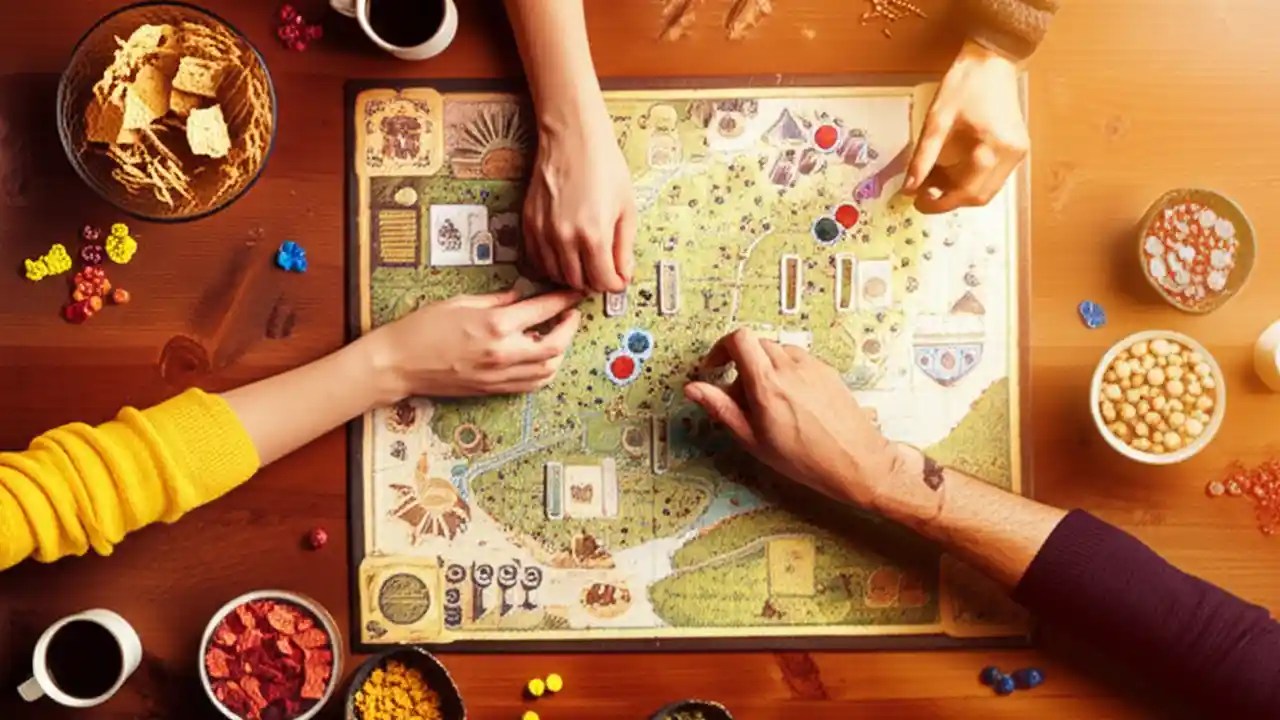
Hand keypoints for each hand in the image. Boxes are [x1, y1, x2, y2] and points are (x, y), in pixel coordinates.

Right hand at [369, 289, 582, 397]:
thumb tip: (520, 296)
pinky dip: (543, 371)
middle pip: (556, 346)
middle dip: (570, 329)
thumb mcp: (460, 302)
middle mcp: (502, 353)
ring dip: (558, 352)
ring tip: (555, 335)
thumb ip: (496, 300)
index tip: (574, 293)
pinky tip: (537, 357)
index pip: (543, 310)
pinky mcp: (492, 389)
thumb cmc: (421, 329)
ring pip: (548, 370)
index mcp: (494, 325)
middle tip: (570, 315)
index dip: (564, 299)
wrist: (398, 363)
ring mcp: (498, 376)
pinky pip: (530, 385)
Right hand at [522, 108, 636, 292]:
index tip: (619, 278)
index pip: (603, 282)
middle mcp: (565, 238)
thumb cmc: (602, 165)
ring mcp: (543, 232)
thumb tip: (623, 274)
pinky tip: (564, 255)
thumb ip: (624, 247)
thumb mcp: (626, 208)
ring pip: (556, 275)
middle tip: (604, 271)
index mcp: (594, 235)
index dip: (615, 284)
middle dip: (595, 282)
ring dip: (572, 275)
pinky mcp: (529, 224)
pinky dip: (551, 264)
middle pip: (579, 283)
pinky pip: (537, 260)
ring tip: (585, 264)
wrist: (572, 138)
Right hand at [683, 329, 900, 507]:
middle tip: (741, 396)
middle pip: (756, 345)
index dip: (720, 348)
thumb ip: (721, 409)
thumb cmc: (805, 458)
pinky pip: (797, 360)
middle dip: (741, 365)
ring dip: (764, 368)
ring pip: (776, 351)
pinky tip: (792, 402)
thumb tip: (694, 389)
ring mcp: (811, 366)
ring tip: (769, 402)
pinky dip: (786, 372)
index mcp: (767, 384)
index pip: (739, 339)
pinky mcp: (826, 370)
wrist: (856, 461)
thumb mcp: (754, 439)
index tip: (715, 367)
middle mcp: (789, 367)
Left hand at [902, 40, 1028, 213]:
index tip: (917, 201)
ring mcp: (1018, 153)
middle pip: (979, 197)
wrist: (992, 60)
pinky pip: (993, 177)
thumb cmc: (964, 83)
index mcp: (992, 148)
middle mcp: (1011, 156)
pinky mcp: (1017, 149)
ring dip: (960, 191)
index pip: (966, 192)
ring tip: (934, 179)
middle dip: (949, 199)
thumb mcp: (936, 120)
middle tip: (923, 191)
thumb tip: (908, 188)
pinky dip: (972, 180)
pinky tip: (952, 170)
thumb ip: (923, 157)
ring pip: (987, 190)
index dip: (939, 203)